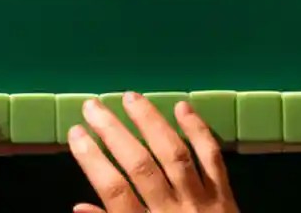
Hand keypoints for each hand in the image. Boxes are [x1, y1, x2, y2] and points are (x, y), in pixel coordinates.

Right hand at [67, 92, 238, 212]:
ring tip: (130, 98)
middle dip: (113, 133)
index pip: (114, 191)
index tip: (75, 133)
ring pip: (175, 154)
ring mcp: (201, 201)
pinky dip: (198, 131)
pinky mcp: (225, 196)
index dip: (93, 160)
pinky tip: (181, 107)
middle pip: (140, 166)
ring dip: (151, 123)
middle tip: (92, 106)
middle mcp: (172, 212)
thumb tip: (78, 208)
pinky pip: (212, 158)